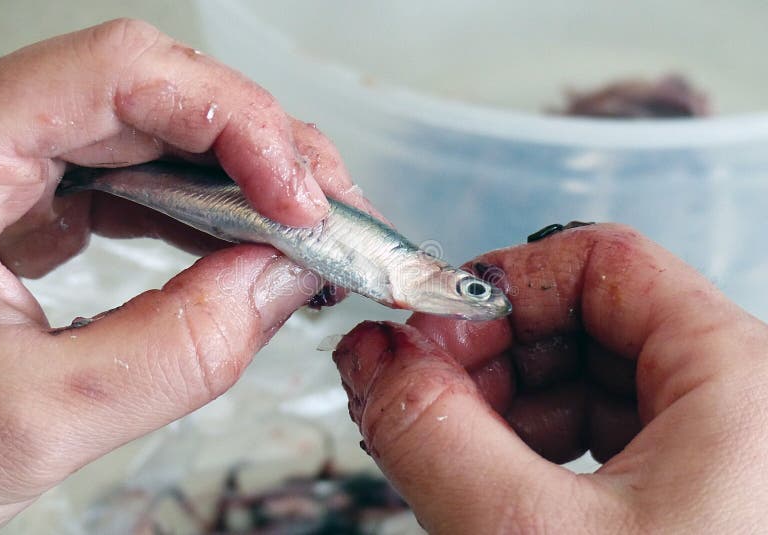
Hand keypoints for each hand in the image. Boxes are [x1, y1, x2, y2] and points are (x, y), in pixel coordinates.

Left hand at [0, 19, 370, 532]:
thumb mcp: (35, 417)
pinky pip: (143, 184)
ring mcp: (13, 171)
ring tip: (308, 235)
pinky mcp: (39, 208)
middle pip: (154, 95)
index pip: (116, 76)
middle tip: (331, 214)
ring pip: (158, 136)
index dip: (231, 120)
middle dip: (262, 150)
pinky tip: (249, 248)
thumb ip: (172, 351)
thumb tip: (284, 280)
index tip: (298, 200)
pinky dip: (211, 214)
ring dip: (247, 183)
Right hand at [334, 224, 767, 532]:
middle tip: (418, 397)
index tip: (427, 331)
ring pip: (588, 378)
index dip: (498, 283)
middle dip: (487, 353)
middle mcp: (743, 402)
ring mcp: (725, 452)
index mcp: (738, 377)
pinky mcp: (699, 498)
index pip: (598, 259)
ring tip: (448, 452)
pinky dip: (537, 451)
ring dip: (502, 406)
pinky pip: (604, 436)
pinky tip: (497, 487)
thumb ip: (431, 435)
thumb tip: (373, 362)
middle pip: (587, 316)